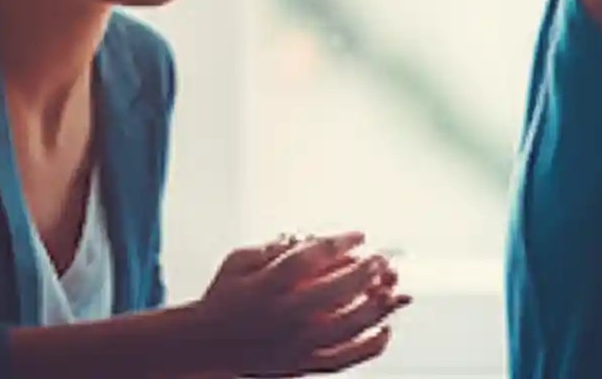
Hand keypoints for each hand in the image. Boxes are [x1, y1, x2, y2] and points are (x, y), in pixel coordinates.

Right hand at [191, 232, 411, 376]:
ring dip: (375, 305)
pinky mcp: (303, 364)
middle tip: (382, 260)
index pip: (311, 259)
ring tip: (392, 289)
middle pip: (336, 291)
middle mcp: (284, 316)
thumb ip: (273, 247)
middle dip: (365, 272)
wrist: (208, 345)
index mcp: (267, 286)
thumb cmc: (224, 298)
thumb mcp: (238, 261)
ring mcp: (296, 344)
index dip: (340, 244)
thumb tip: (309, 238)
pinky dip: (369, 346)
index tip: (359, 236)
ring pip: (348, 326)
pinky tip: (386, 330)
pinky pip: (345, 358)